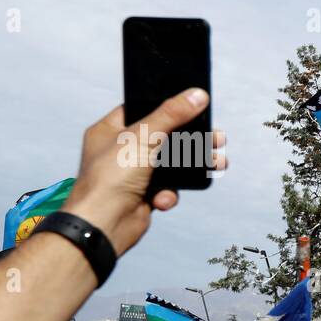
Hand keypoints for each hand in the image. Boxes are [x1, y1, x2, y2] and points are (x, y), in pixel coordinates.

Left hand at [60, 89, 225, 255]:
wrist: (103, 224)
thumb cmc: (109, 178)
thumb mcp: (143, 137)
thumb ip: (171, 115)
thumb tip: (197, 96)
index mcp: (110, 131)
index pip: (142, 110)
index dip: (168, 107)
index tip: (193, 106)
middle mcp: (120, 151)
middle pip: (165, 137)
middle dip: (192, 140)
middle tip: (217, 138)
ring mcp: (133, 173)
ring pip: (172, 165)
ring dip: (192, 166)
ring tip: (217, 163)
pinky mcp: (144, 194)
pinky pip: (168, 188)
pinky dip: (170, 193)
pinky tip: (162, 197)